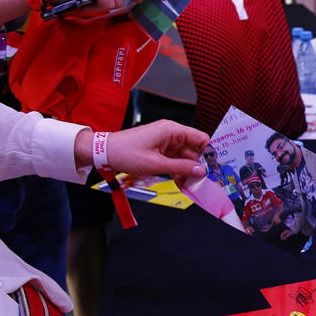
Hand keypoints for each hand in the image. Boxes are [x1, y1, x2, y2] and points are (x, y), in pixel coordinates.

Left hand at [76, 120, 208, 179]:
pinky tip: (179, 180)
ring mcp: (164, 142)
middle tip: (198, 182)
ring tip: (187, 184)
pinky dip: (177, 170)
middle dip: (196, 166)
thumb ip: (180, 167)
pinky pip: (174, 159)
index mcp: (171, 130)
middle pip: (193, 150)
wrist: (105, 153)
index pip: (200, 138)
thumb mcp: (155, 164)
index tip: (210, 168)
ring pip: (184, 156)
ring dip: (186, 170)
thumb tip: (200, 171)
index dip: (207, 153)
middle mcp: (170, 134)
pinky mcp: (159, 149)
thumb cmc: (125, 152)